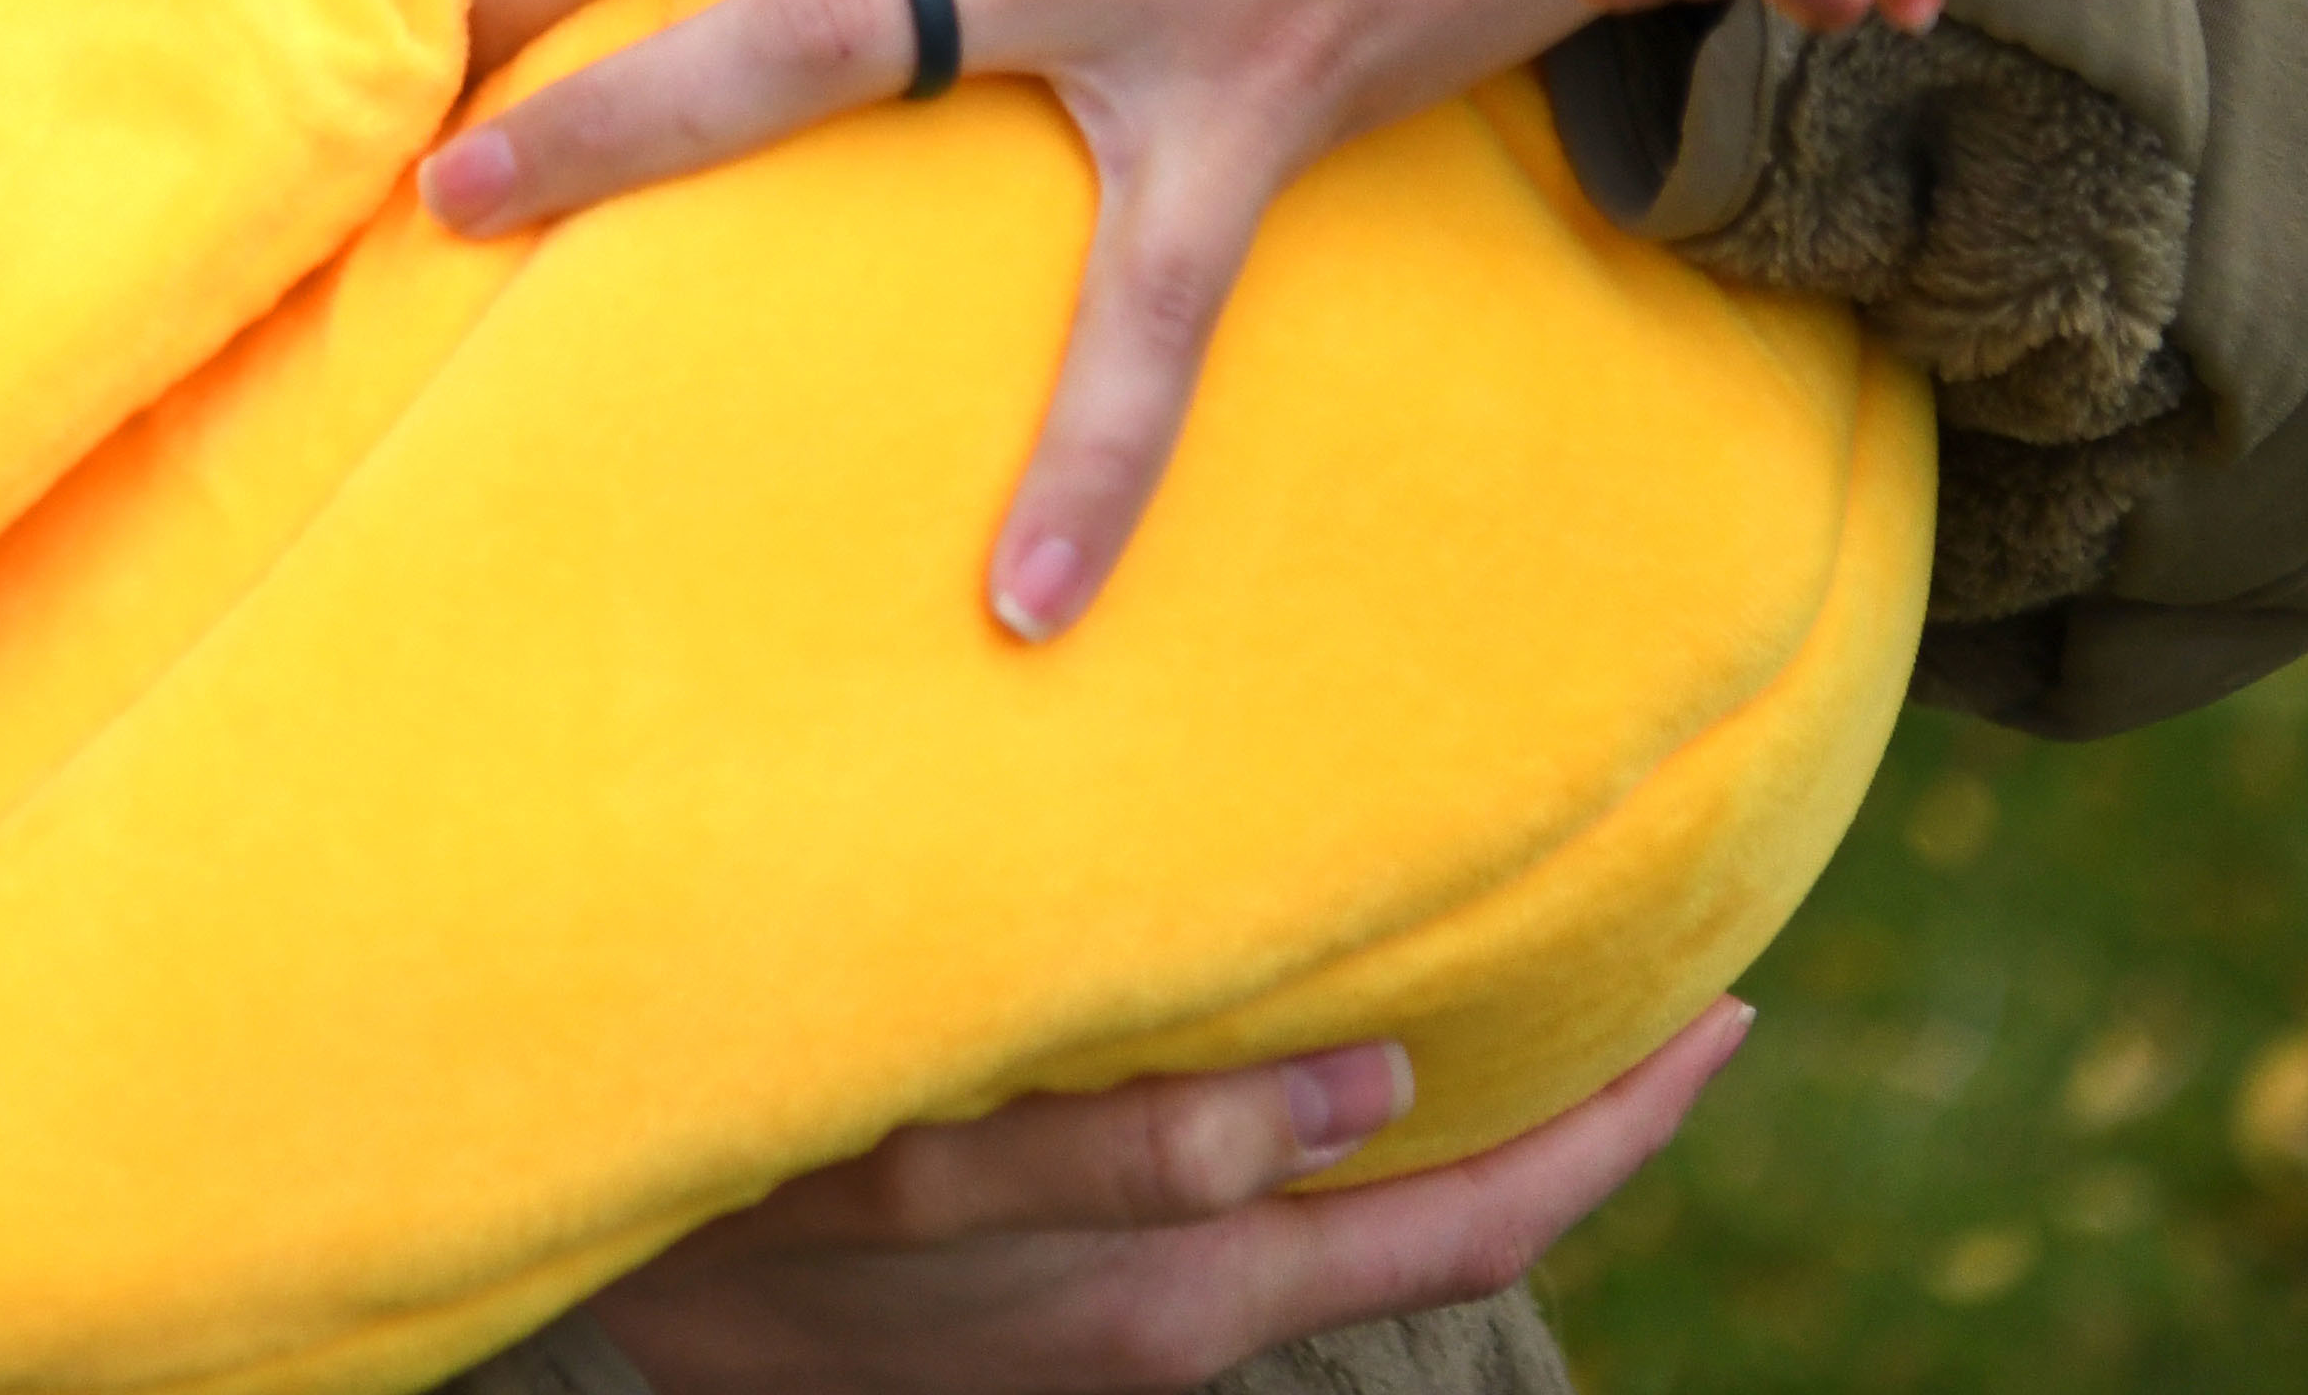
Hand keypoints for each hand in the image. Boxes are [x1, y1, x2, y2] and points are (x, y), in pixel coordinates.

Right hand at [587, 1008, 1750, 1392]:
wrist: (579, 1306)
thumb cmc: (739, 1212)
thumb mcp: (919, 1185)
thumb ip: (1133, 1153)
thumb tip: (1372, 1091)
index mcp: (1178, 1299)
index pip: (1470, 1223)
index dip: (1617, 1133)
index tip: (1728, 1015)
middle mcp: (1177, 1327)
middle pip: (1438, 1227)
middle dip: (1573, 1121)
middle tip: (1672, 986)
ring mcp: (1116, 1331)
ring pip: (1340, 1219)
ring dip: (1440, 1118)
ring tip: (1505, 976)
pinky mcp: (1049, 1309)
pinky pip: (1235, 1215)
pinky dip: (1315, 1131)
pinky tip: (1300, 1034)